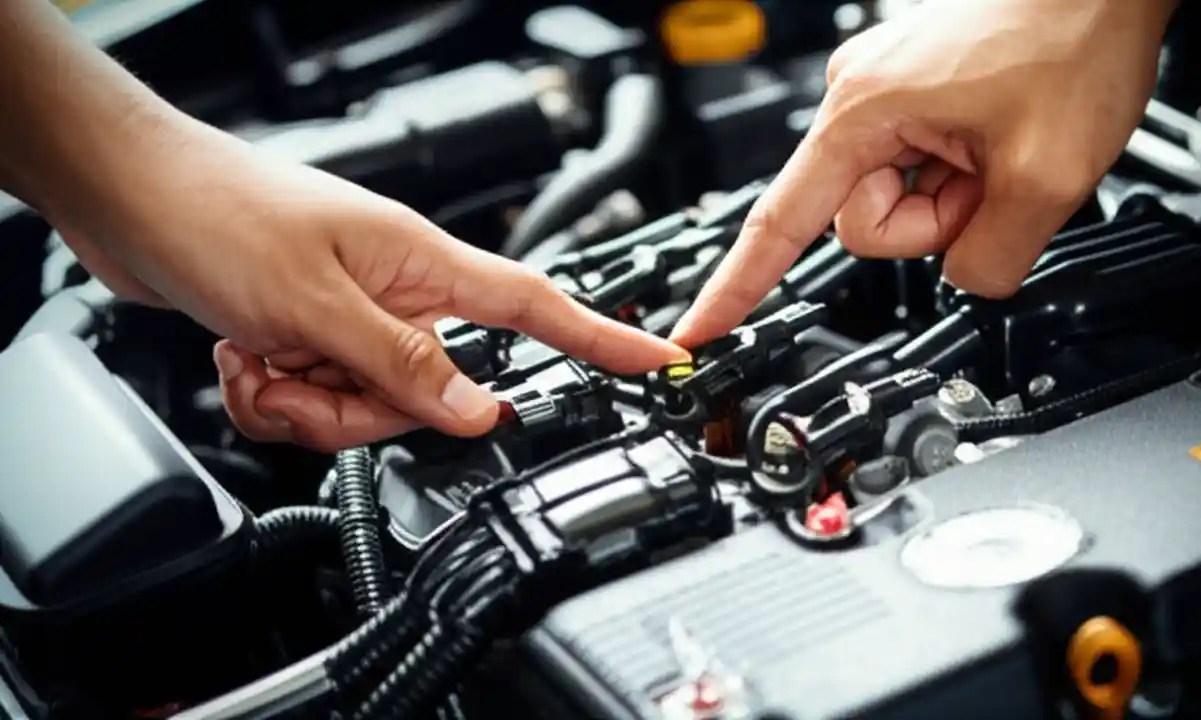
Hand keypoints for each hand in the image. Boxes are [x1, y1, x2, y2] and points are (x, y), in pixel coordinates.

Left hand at [58, 120, 687, 450]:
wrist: (130, 199)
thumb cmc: (220, 214)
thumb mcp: (318, 303)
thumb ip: (405, 365)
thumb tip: (480, 411)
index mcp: (422, 264)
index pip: (535, 306)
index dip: (599, 338)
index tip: (652, 360)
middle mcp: (397, 293)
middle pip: (428, 392)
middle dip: (354, 407)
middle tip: (300, 373)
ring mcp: (353, 317)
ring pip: (367, 408)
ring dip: (303, 402)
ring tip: (259, 356)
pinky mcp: (310, 336)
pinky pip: (318, 404)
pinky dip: (276, 397)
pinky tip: (244, 358)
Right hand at [671, 0, 1176, 347]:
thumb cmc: (1075, 36)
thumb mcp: (1048, 177)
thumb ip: (991, 261)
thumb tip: (967, 282)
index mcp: (864, 110)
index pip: (782, 222)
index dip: (738, 285)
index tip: (701, 327)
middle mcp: (859, 97)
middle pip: (865, 219)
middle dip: (935, 222)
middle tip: (996, 183)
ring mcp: (885, 94)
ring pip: (899, 197)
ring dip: (957, 197)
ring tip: (1005, 152)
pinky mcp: (913, 94)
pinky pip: (920, 166)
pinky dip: (964, 173)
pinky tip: (999, 139)